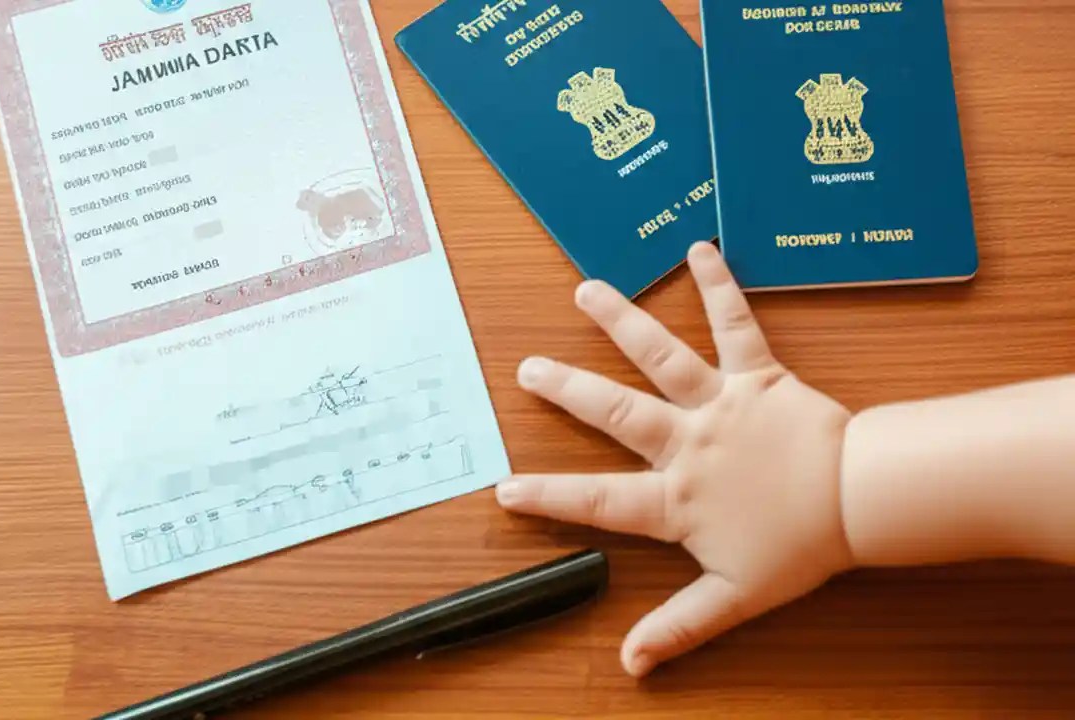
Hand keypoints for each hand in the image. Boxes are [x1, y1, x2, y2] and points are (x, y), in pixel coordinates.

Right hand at [496, 242, 855, 677]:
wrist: (861, 503)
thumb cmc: (799, 550)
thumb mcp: (734, 598)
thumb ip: (679, 627)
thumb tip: (631, 665)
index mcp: (675, 498)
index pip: (599, 500)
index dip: (548, 496)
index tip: (504, 489)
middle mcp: (686, 443)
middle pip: (615, 413)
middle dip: (566, 390)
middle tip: (526, 367)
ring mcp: (719, 404)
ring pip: (660, 358)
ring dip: (621, 322)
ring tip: (586, 289)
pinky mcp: (758, 375)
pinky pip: (735, 326)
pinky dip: (719, 286)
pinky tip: (700, 247)